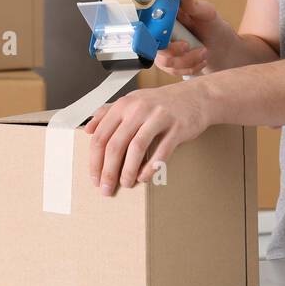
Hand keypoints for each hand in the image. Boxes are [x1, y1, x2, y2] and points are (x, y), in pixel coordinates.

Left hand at [85, 80, 213, 195]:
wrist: (196, 97)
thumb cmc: (162, 103)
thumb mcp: (133, 102)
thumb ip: (108, 113)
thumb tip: (88, 129)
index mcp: (124, 104)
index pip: (101, 136)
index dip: (94, 161)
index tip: (95, 177)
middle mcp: (139, 108)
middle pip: (116, 145)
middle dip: (108, 171)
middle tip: (106, 188)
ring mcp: (159, 117)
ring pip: (136, 149)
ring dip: (128, 172)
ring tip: (126, 184)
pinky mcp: (177, 128)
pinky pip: (160, 152)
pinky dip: (150, 169)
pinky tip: (145, 177)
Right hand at [152, 0, 221, 77]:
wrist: (221, 47)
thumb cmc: (212, 26)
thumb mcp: (205, 12)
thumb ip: (191, 3)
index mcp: (165, 19)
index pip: (148, 27)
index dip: (152, 35)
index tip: (167, 38)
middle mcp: (161, 34)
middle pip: (155, 47)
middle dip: (175, 51)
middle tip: (189, 45)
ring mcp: (164, 50)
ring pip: (166, 62)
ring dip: (188, 60)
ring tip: (204, 52)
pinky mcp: (170, 64)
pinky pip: (174, 71)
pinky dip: (191, 67)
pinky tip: (200, 60)